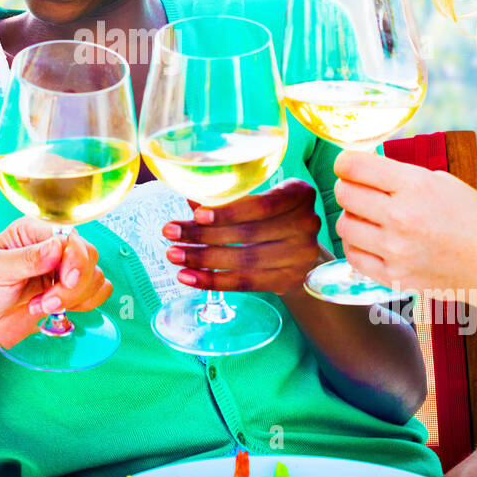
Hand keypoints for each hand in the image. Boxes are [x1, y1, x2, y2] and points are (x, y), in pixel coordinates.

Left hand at [0, 219, 111, 350]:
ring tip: (42, 306)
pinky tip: (58, 309)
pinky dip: (86, 304)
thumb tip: (57, 247)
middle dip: (74, 283)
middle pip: (89, 254)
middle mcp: (52, 247)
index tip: (66, 281)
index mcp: (33, 231)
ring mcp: (62, 270)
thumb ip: (27, 259)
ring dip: (75, 297)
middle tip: (48, 301)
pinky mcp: (69, 292)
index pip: (70, 236)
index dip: (75, 259)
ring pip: (96, 275)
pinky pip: (98, 292)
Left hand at [161, 179, 324, 296]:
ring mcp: (302, 255)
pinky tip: (189, 277)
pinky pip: (246, 283)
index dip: (228, 211)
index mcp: (299, 193)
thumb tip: (189, 198)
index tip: (196, 214)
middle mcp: (306, 223)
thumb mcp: (255, 199)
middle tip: (169, 233)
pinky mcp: (289, 280)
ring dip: (203, 259)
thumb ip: (226, 197)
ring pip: (245, 260)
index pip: (263, 204)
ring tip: (174, 255)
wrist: (299, 249)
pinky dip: (213, 280)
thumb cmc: (270, 215)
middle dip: (203, 234)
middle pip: (248, 233)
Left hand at [332, 150, 476, 304]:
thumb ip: (401, 176)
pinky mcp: (394, 276)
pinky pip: (352, 256)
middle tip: (359, 190)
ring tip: (369, 217)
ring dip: (352, 217)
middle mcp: (401, 216)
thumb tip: (364, 170)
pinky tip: (370, 240)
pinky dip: (355, 245)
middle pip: (344, 193)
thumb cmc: (475, 220)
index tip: (346, 165)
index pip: (354, 166)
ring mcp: (395, 250)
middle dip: (348, 187)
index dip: (344, 162)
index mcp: (415, 185)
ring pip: (344, 225)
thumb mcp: (442, 182)